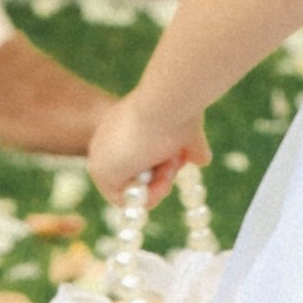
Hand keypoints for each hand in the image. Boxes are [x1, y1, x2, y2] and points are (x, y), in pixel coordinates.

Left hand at [87, 90, 209, 209]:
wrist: (167, 101)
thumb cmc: (181, 108)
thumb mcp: (187, 129)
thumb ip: (189, 145)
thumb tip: (202, 160)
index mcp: (124, 123)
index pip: (140, 157)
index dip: (165, 163)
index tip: (183, 156)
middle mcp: (108, 137)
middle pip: (136, 173)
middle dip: (163, 174)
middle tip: (178, 161)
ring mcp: (101, 154)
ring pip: (134, 187)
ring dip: (161, 183)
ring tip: (172, 162)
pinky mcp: (100, 171)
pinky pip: (127, 200)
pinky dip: (150, 197)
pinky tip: (161, 180)